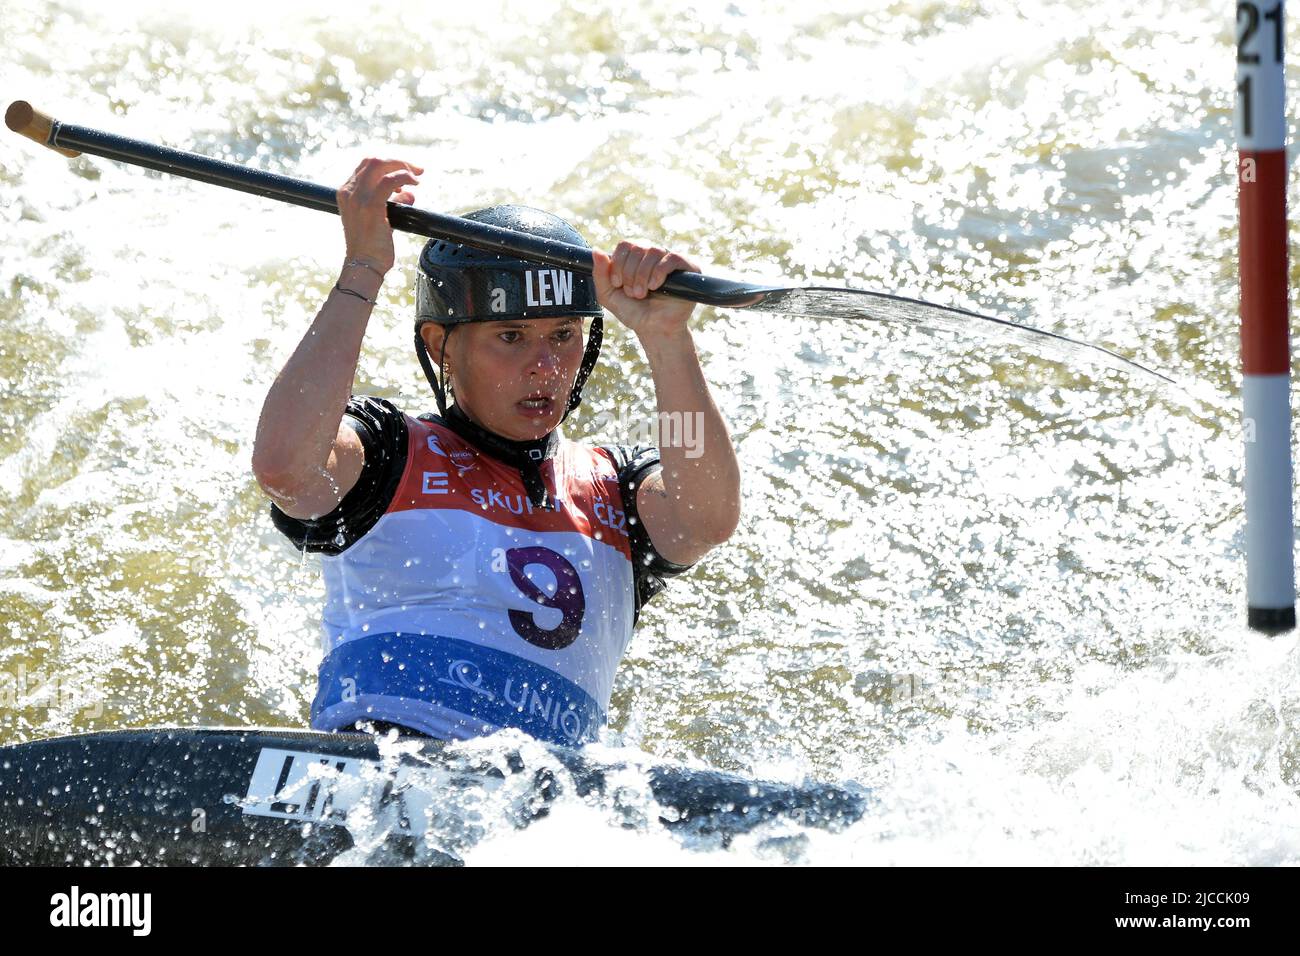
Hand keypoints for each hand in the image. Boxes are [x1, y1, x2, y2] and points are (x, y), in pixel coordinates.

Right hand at [336, 157, 423, 273]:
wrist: (363, 265)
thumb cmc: (372, 247)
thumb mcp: (380, 219)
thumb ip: (391, 203)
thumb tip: (408, 194)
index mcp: (346, 193)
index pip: (367, 166)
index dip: (388, 164)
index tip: (405, 172)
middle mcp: (348, 192)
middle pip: (373, 160)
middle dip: (398, 161)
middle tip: (416, 170)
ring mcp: (357, 198)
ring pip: (380, 165)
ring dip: (403, 166)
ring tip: (416, 178)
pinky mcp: (370, 207)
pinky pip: (390, 180)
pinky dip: (404, 176)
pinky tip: (414, 184)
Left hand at [591, 242, 699, 340]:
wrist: (654, 329)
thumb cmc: (634, 312)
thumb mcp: (609, 296)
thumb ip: (599, 275)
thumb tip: (596, 250)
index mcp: (636, 257)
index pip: (625, 245)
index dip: (618, 263)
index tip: (617, 283)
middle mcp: (653, 255)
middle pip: (637, 247)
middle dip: (630, 273)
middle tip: (633, 294)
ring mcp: (671, 260)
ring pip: (653, 251)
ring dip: (642, 275)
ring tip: (642, 293)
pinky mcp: (688, 268)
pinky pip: (671, 258)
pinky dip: (659, 271)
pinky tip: (655, 286)